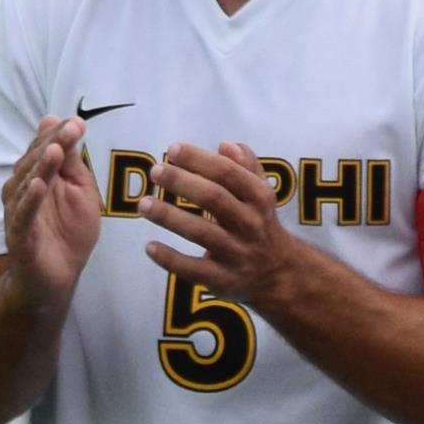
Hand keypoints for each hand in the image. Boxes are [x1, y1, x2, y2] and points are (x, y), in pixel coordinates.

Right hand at [0, 114, 99, 309]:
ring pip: (26, 185)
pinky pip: (23, 216)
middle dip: (52, 143)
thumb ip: (73, 162)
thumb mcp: (80, 192)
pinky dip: (30, 200)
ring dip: (41, 166)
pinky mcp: (20, 238)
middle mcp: (23, 192)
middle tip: (71, 127)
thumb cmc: (68, 233)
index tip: (78, 121)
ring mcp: (19, 214)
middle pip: (33, 162)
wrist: (57, 279)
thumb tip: (64, 120)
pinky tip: (39, 185)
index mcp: (38, 178)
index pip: (44, 149)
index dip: (59, 134)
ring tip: (55, 149)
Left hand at [139, 142, 297, 306]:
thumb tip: (225, 145)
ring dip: (170, 216)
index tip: (173, 149)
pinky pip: (193, 269)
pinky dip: (170, 258)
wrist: (279, 273)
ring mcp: (236, 253)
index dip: (199, 159)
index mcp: (259, 198)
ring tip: (144, 204)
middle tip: (155, 171)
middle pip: (214, 198)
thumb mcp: (261, 193)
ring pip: (200, 232)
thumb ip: (246, 166)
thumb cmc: (260, 223)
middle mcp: (250, 224)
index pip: (228, 173)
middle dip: (182, 182)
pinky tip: (149, 246)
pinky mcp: (223, 279)